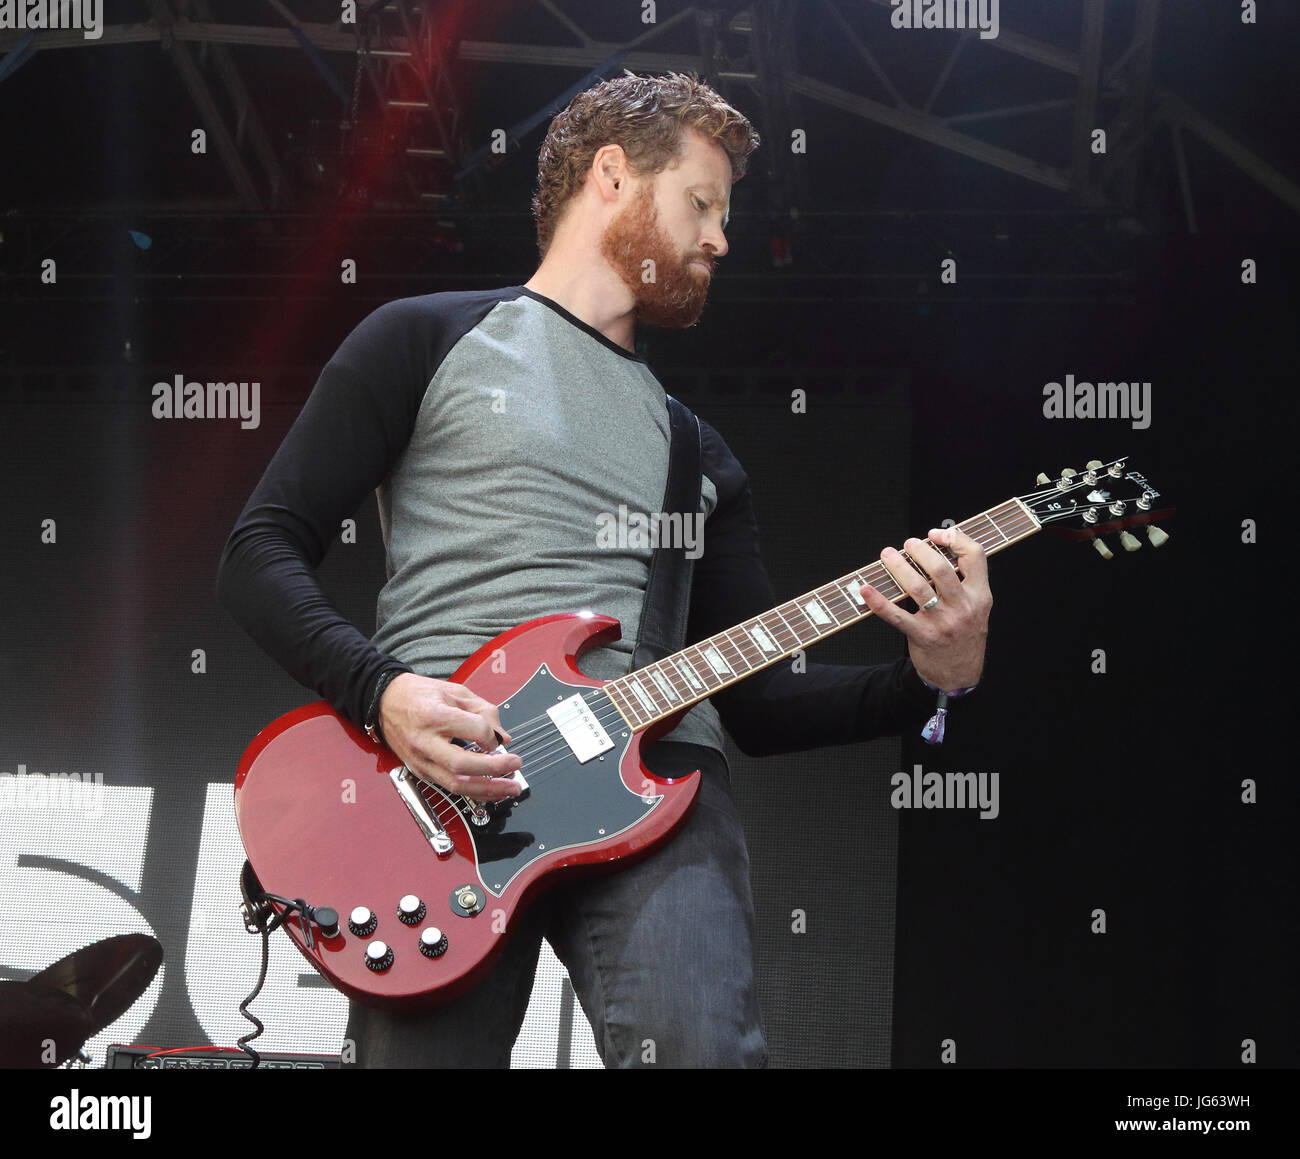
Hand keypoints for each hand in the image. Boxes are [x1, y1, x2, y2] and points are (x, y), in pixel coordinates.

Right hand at [378, 673, 522, 801]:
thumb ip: (483, 712)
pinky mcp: (421, 772)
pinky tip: (492, 791)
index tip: (497, 737)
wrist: (384, 702)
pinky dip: (474, 791)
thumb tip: (502, 737)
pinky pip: (450, 787)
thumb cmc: (417, 694)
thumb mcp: (454, 692)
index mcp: (433, 716)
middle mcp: (424, 742)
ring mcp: (421, 761)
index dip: (491, 735)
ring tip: (511, 787)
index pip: (472, 730)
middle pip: (463, 765)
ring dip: (488, 789)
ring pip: (456, 784)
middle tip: (515, 764)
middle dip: (495, 769)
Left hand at [859, 526, 991, 690]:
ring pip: (917, 587)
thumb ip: (964, 581)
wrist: (958, 675)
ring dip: (898, 567)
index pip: (975, 556)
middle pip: (941, 568)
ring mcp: (943, 623)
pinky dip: (878, 601)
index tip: (936, 534)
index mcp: (980, 596)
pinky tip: (866, 589)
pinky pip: (897, 616)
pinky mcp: (922, 636)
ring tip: (887, 556)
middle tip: (907, 544)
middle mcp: (963, 607)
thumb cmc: (963, 636)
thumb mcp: (976, 607)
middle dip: (920, 551)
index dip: (955, 538)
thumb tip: (936, 549)